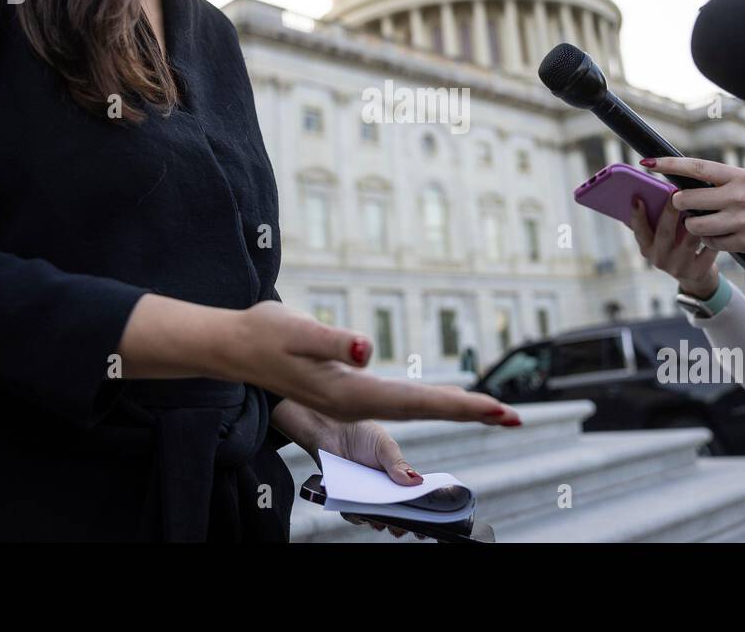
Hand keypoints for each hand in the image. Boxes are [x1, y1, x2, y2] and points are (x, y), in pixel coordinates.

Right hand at [225, 301, 522, 426]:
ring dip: (455, 408)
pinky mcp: (348, 392)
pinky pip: (399, 402)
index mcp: (346, 393)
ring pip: (413, 408)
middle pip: (422, 411)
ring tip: (494, 411)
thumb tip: (367, 350)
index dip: (457, 404)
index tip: (494, 407)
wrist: (231, 347)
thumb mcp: (295, 329)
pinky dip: (431, 402)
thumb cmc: (262, 332)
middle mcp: (353, 404)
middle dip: (469, 412)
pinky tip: (449, 402)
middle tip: (514, 415)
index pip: (414, 401)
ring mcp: (351, 402)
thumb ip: (333, 341)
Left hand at [327, 420, 431, 540]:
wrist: (331, 427)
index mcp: (396, 478)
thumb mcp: (384, 446)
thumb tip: (417, 482)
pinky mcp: (345, 497)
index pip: (410, 498)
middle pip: (394, 513)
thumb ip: (398, 465)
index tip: (422, 518)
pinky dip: (356, 514)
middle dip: (398, 523)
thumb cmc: (361, 432)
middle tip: (398, 526)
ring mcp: (363, 495)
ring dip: (377, 521)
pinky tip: (358, 510)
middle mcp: (380, 489)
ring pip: (373, 517)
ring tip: (379, 519)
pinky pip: (352, 513)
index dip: (417, 511)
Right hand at [624, 182, 719, 295]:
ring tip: (702, 203)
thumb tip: (650, 193)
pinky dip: (715, 234)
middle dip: (669, 212)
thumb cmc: (677, 247)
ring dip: (696, 221)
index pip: (639, 231)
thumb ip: (656, 221)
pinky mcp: (698, 272)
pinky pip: (709, 248)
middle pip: (664, 233)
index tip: (637, 198)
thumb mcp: (662, 238)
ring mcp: (679, 267)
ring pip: (690, 240)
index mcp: (647, 248)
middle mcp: (660, 259)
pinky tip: (720, 220)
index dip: (637, 216)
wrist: (695, 276)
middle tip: (675, 193)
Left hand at [641, 157, 744, 256]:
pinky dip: (709, 240)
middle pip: (688, 199)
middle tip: (681, 202)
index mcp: (738, 176)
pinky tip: (717, 234)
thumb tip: (684, 180)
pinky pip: (711, 243)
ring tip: (701, 221)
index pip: (696, 168)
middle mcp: (738, 197)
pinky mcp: (743, 242)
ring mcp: (740, 221)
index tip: (648, 162)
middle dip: (678, 202)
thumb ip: (720, 181)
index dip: (669, 165)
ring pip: (695, 225)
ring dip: (691, 225)